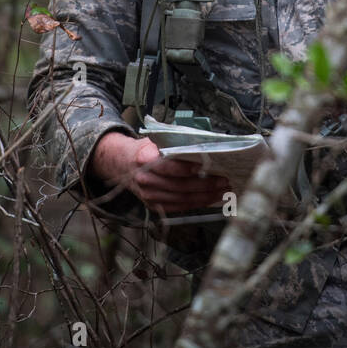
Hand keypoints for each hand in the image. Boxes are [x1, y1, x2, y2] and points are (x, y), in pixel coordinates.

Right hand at [89, 130, 231, 213]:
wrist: (122, 164)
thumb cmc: (145, 149)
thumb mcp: (154, 140)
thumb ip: (173, 143)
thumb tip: (203, 144)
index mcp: (144, 159)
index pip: (167, 166)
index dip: (185, 168)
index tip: (203, 166)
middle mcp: (145, 180)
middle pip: (179, 186)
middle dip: (205, 184)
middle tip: (224, 180)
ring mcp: (149, 195)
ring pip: (182, 199)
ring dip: (206, 196)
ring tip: (223, 190)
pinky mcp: (153, 205)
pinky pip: (179, 207)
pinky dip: (197, 204)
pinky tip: (211, 199)